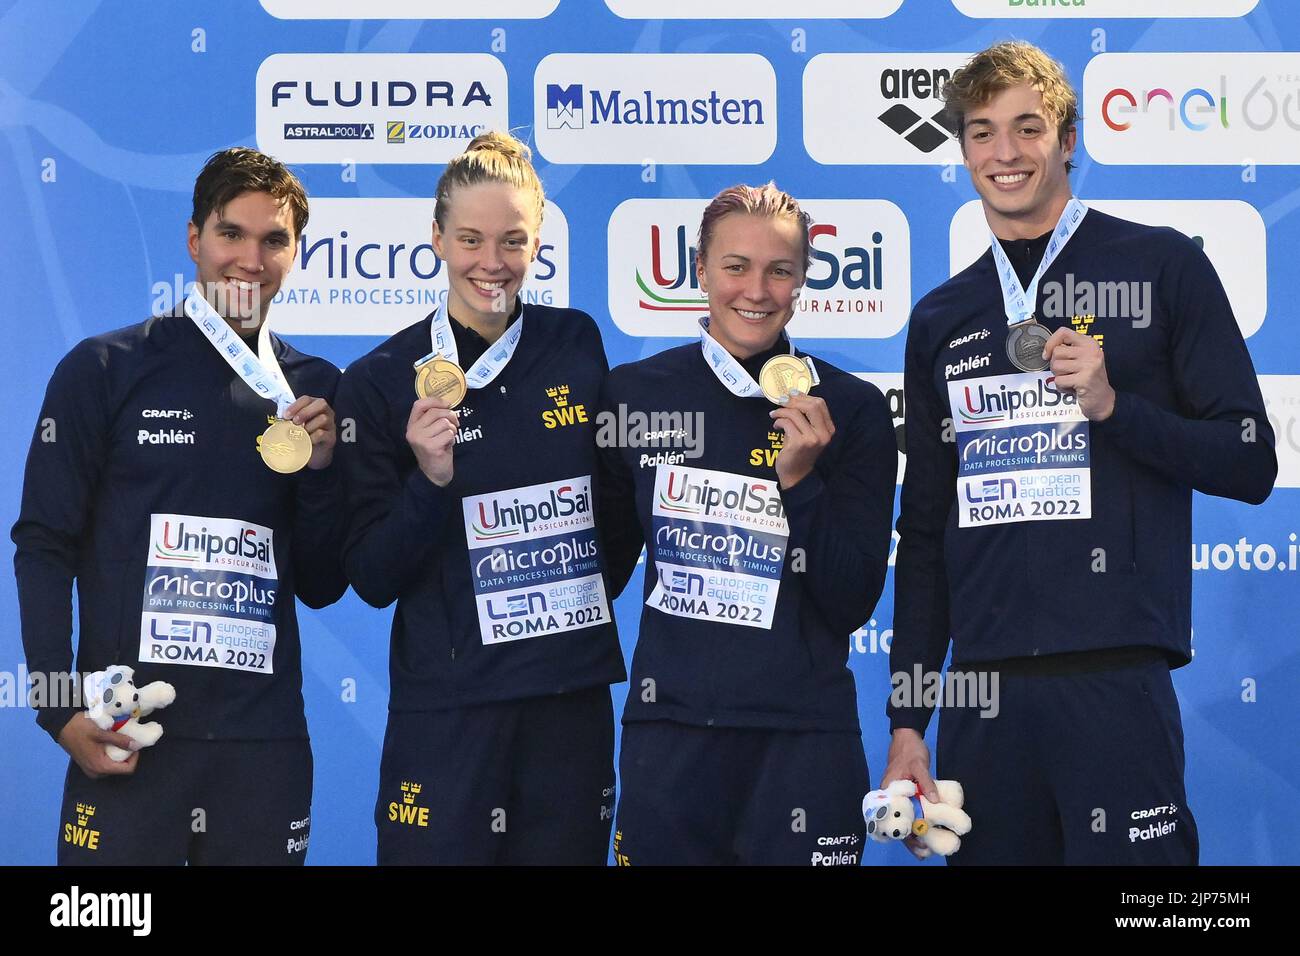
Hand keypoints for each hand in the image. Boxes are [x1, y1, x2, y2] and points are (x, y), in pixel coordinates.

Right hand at [58, 713, 138, 778]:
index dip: (135, 757)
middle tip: (127, 741)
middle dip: (127, 755)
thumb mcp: (101, 732)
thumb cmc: (80, 728)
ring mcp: (91, 770)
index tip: (134, 743)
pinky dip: (111, 755)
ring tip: (118, 741)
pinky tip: (109, 743)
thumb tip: (137, 745)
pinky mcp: (88, 765)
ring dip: (119, 755)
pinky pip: (105, 764)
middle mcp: (96, 772)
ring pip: (113, 766)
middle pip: (121, 769)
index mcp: (100, 766)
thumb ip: (120, 740)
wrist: (61, 726)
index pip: (127, 769)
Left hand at [285, 395, 337, 469]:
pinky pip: (323, 433)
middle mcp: (326, 412)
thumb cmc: (303, 435)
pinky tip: (306, 441)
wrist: (313, 454)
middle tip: (294, 422)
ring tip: (301, 433)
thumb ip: (290, 419)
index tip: (286, 415)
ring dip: (309, 426)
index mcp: (315, 406)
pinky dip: (312, 437)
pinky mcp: (331, 437)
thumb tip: (279, 417)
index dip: (296, 406)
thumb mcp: (296, 425)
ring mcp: (330, 424)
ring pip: (323, 418)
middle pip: (321, 404)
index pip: (306, 399)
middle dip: (305, 412)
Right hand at [406, 397, 459, 487]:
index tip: (447, 404)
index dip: (435, 401)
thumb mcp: (430, 431)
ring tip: (448, 438)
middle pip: (436, 412)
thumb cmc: (435, 449)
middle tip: (455, 424)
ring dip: (452, 430)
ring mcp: (420, 439)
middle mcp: (413, 431)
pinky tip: (447, 446)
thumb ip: (434, 418)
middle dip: (450, 416)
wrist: (434, 473)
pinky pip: (449, 434)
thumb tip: (447, 404)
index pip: (419, 404)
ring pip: (444, 423)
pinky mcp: (431, 447)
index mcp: (412, 425)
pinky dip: (453, 439)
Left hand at [769, 391, 834, 488]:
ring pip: (796, 414)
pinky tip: (776, 426)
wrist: (796, 475)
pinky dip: (778, 421)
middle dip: (794, 400)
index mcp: (828, 429)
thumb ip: (806, 418)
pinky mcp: (799, 443)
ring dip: (782, 411)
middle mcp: (823, 434)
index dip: (804, 396)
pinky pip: (787, 423)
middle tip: (782, 400)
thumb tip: (792, 397)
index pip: (820, 404)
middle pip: (812, 405)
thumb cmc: (800, 452)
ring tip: (775, 414)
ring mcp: (812, 439)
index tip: (792, 394)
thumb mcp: (808, 433)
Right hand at [881, 728, 936, 859]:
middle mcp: (891, 796)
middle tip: (924, 852)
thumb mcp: (919, 765)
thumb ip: (926, 782)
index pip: (894, 817)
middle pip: (898, 821)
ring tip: (925, 849)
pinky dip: (917, 820)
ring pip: (904, 818)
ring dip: (914, 832)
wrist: (907, 736)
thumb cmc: (910, 751)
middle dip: (910, 838)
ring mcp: (898, 795)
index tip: (917, 843)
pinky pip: (910, 810)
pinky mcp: (906, 793)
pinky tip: (925, 830)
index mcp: (889, 790)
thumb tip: (934, 801)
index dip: (904, 833)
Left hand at [1042, 327, 1114, 421]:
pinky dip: (1062, 387)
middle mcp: (1091, 351)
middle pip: (1056, 352)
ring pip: (1056, 366)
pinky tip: (1073, 388)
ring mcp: (1089, 365)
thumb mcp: (1082, 359)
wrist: (1103, 400)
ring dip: (1059, 377)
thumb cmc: (1088, 379)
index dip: (1050, 342)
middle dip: (1055, 365)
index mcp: (1089, 343)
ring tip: (1071, 380)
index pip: (1063, 332)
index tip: (1047, 354)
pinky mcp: (1084, 379)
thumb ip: (1068, 351)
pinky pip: (1059, 380)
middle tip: (1067, 373)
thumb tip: (1046, 351)